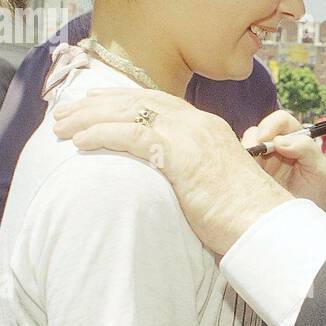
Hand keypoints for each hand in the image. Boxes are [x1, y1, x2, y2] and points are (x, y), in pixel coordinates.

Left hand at [53, 89, 293, 254]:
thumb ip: (187, 171)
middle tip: (64, 112)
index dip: (121, 99)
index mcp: (207, 127)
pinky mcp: (180, 153)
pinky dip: (101, 134)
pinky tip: (79, 141)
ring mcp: (190, 135)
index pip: (156, 101)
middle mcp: (198, 123)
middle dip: (96, 104)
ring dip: (88, 117)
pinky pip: (131, 134)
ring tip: (61, 127)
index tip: (94, 103)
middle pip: (137, 100)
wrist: (265, 225)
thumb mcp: (211, 183)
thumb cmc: (241, 216)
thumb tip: (161, 178)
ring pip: (128, 112)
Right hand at [242, 109, 325, 213]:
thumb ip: (307, 149)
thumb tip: (280, 140)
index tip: (266, 138)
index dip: (272, 124)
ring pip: (243, 146)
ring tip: (248, 169)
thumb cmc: (314, 199)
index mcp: (294, 142)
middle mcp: (274, 149)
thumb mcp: (320, 173)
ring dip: (243, 152)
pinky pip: (232, 163)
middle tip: (253, 153)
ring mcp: (258, 163)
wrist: (300, 229)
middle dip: (254, 139)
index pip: (281, 122)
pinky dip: (232, 165)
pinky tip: (238, 176)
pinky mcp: (244, 177)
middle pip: (258, 131)